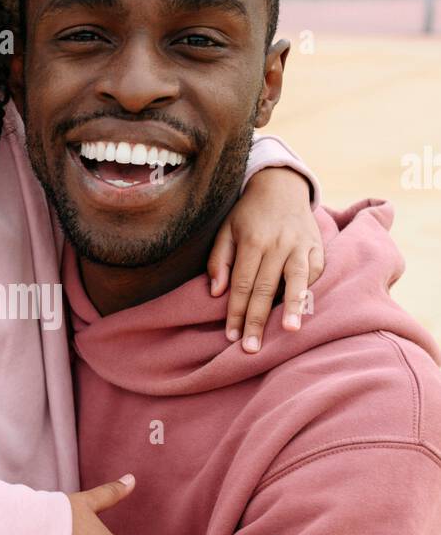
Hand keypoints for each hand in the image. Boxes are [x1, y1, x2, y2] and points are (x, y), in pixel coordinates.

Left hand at [207, 167, 324, 351]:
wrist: (281, 186)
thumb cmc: (248, 214)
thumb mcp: (226, 230)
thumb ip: (220, 260)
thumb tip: (217, 293)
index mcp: (253, 241)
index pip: (242, 285)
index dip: (236, 312)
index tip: (231, 336)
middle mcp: (278, 244)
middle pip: (265, 288)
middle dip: (258, 320)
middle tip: (251, 348)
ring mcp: (301, 245)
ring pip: (296, 280)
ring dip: (292, 307)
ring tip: (289, 331)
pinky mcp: (318, 247)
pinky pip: (314, 273)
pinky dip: (308, 292)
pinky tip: (302, 312)